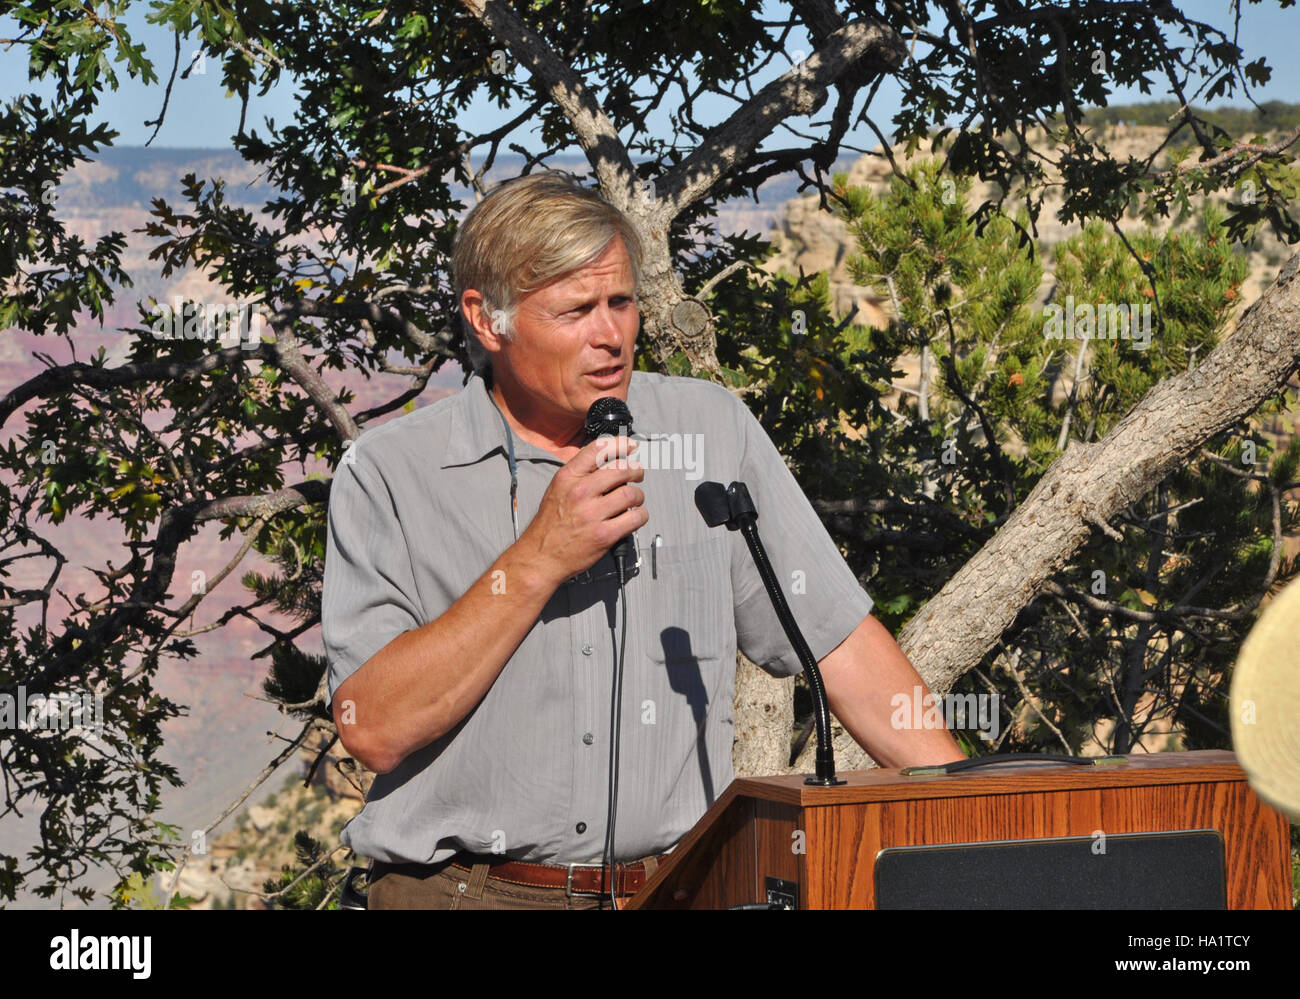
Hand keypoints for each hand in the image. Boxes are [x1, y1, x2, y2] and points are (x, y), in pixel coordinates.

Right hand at [518, 435, 648, 583]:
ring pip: (632, 494)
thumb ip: (580, 473)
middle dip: (636, 470)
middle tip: (637, 474)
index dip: (621, 444)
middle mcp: (580, 492)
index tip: (630, 445)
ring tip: (634, 500)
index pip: (599, 449)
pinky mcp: (604, 535)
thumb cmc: (550, 525)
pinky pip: (635, 518)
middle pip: (622, 469)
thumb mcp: (558, 489)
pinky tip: (634, 516)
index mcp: (568, 477)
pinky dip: (640, 516)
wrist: (541, 555)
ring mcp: (592, 514)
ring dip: (638, 496)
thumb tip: (607, 460)